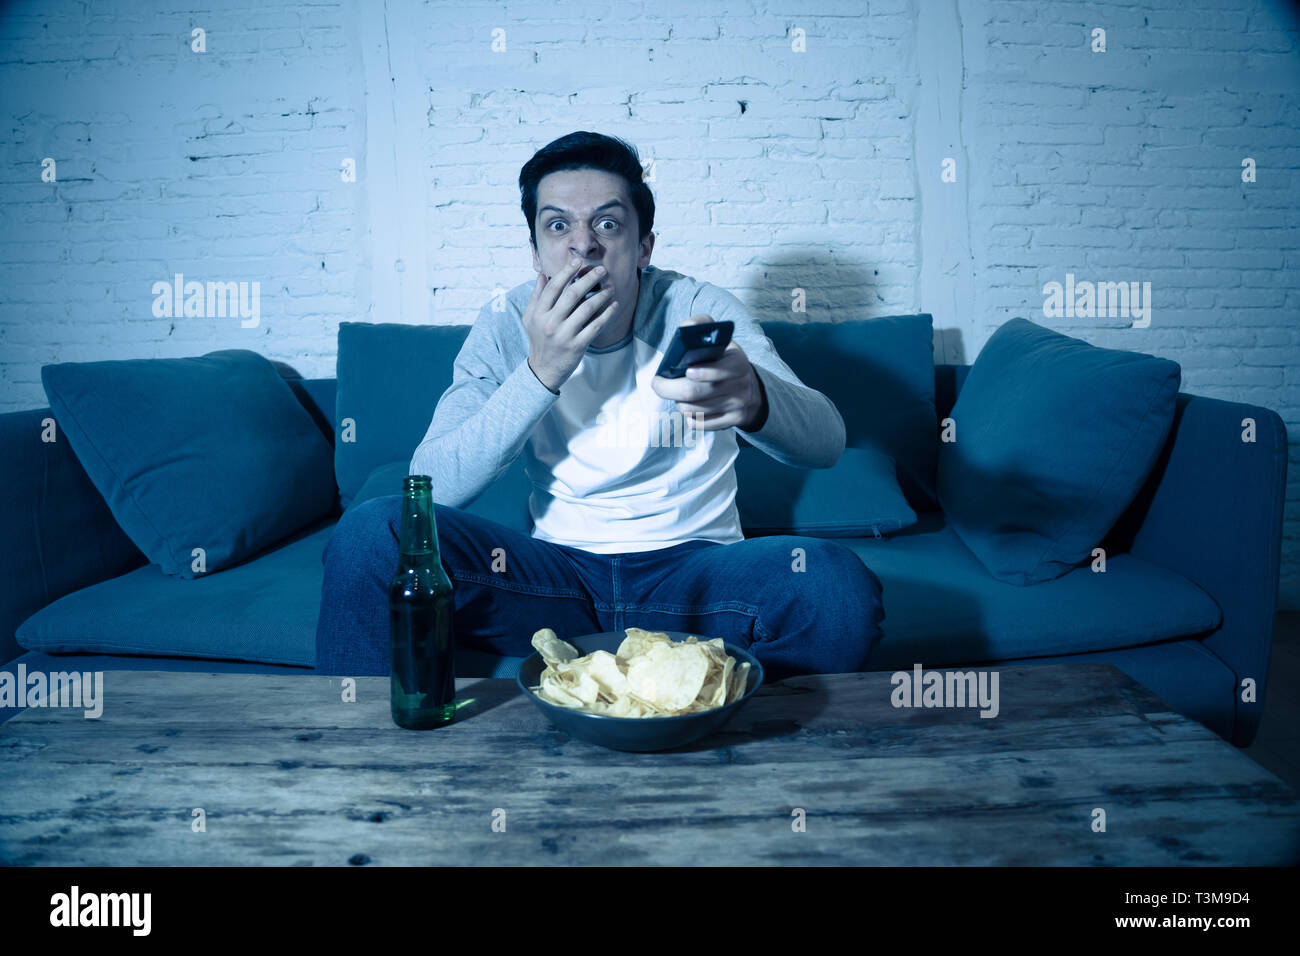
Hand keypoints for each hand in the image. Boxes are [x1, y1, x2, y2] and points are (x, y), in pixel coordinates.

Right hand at [522, 257, 618, 391]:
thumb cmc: (539, 340)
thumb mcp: (531, 318)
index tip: (578, 261)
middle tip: (601, 270)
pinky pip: (596, 326)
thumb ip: (536, 296)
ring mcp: (564, 335)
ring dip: (601, 295)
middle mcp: (550, 323)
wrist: (544, 369)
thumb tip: (542, 275)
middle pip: (572, 294)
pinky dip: (607, 314)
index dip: (566, 272)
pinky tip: (614, 305)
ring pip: (587, 308)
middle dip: (588, 279)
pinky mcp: (578, 346)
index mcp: (539, 313)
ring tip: (610, 287)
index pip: (553, 287)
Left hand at [651, 315, 765, 431]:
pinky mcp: (730, 422)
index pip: (721, 371)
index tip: (686, 370)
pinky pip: (700, 424)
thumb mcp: (720, 340)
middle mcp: (739, 386)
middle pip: (696, 393)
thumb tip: (686, 327)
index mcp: (738, 363)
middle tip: (658, 384)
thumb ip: (702, 326)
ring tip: (677, 393)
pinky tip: (689, 406)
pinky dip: (688, 416)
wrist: (750, 390)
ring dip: (678, 402)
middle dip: (670, 389)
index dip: (702, 373)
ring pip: (693, 410)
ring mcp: (736, 407)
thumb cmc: (724, 361)